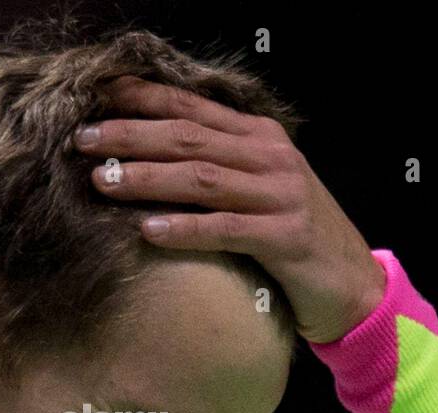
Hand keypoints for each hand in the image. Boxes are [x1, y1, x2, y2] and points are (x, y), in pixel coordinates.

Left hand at [74, 75, 386, 343]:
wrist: (355, 287)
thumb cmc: (295, 241)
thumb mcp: (259, 192)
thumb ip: (218, 169)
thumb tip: (146, 161)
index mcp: (260, 138)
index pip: (193, 108)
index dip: (144, 100)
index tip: (98, 99)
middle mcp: (271, 157)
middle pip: (188, 138)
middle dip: (130, 137)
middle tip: (82, 141)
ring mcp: (280, 195)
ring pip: (201, 178)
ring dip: (147, 178)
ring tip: (102, 182)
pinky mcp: (286, 237)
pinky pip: (225, 229)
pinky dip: (184, 229)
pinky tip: (147, 231)